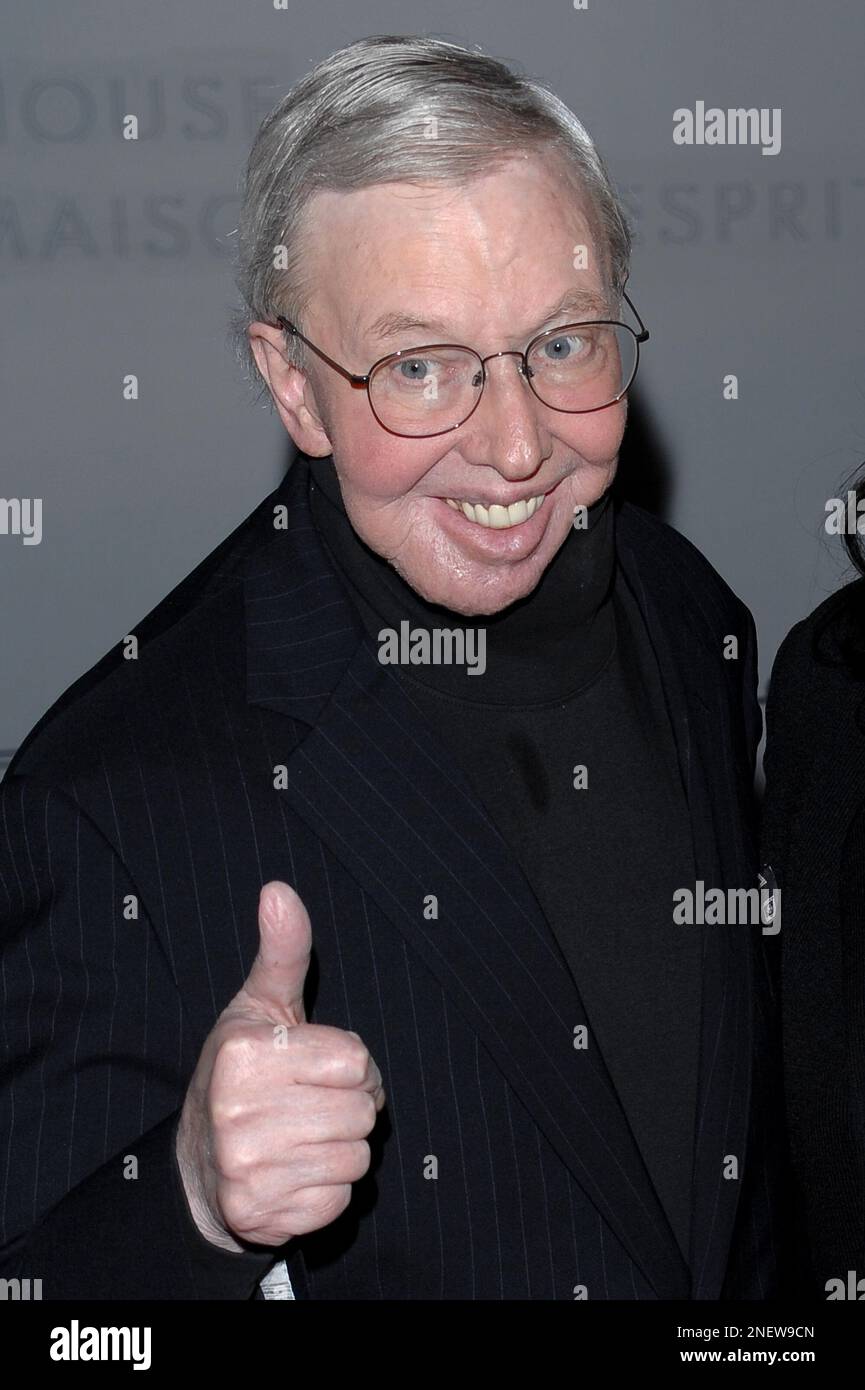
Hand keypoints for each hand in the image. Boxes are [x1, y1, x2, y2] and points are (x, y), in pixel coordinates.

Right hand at [175, 880, 384, 1250]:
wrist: (198, 1163)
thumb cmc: (243, 1072)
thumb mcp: (259, 1006)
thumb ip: (282, 950)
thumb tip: (279, 890)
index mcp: (245, 1053)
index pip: (357, 1061)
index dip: (353, 1066)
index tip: (322, 1069)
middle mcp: (238, 1113)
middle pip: (362, 1112)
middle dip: (351, 1107)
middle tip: (314, 1104)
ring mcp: (247, 1170)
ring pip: (356, 1158)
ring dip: (340, 1148)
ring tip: (302, 1136)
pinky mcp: (261, 1216)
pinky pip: (339, 1201)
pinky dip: (326, 1189)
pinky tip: (294, 1172)